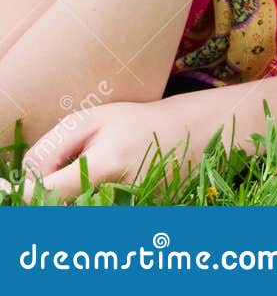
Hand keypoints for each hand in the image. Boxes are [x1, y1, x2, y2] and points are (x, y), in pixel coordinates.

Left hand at [2, 93, 223, 201]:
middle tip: (56, 177)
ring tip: (92, 177)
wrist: (192, 135)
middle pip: (56, 212)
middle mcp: (121, 195)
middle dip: (45, 197)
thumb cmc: (136, 123)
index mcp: (108, 166)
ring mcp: (132, 213)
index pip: (44, 195)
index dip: (19, 195)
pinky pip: (95, 219)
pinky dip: (88, 207)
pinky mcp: (137, 221)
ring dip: (68, 202)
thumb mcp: (90, 120)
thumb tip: (25, 183)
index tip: (8, 190)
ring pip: (74, 217)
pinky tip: (106, 188)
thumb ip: (49, 149)